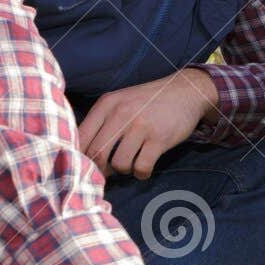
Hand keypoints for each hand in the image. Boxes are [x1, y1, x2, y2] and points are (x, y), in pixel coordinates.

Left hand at [78, 68, 218, 178]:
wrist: (185, 91)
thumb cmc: (148, 101)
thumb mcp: (120, 103)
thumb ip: (101, 122)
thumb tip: (83, 155)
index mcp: (106, 104)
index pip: (81, 137)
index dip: (80, 157)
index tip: (86, 166)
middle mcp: (121, 113)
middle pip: (97, 153)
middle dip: (99, 169)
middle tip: (107, 173)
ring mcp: (141, 126)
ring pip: (120, 163)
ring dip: (124, 170)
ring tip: (131, 163)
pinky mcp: (159, 138)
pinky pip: (142, 167)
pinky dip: (142, 173)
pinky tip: (145, 167)